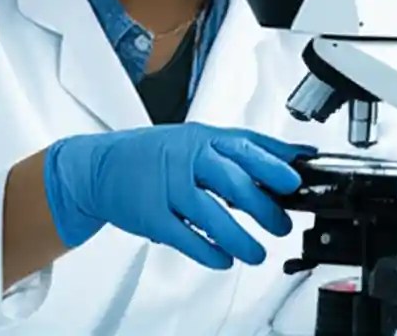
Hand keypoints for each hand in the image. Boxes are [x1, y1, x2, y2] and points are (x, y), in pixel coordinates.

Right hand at [43, 123, 313, 268]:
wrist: (101, 166)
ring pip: (211, 215)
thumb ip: (245, 148)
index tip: (296, 179)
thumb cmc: (158, 153)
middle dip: (263, 206)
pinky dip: (208, 252)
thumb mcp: (201, 139)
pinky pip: (184, 237)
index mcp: (204, 138)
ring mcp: (168, 187)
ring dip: (239, 239)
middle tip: (282, 224)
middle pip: (233, 182)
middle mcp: (187, 159)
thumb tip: (295, 155)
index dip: (274, 163)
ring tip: (257, 254)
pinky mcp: (151, 216)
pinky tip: (224, 259)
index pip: (246, 147)